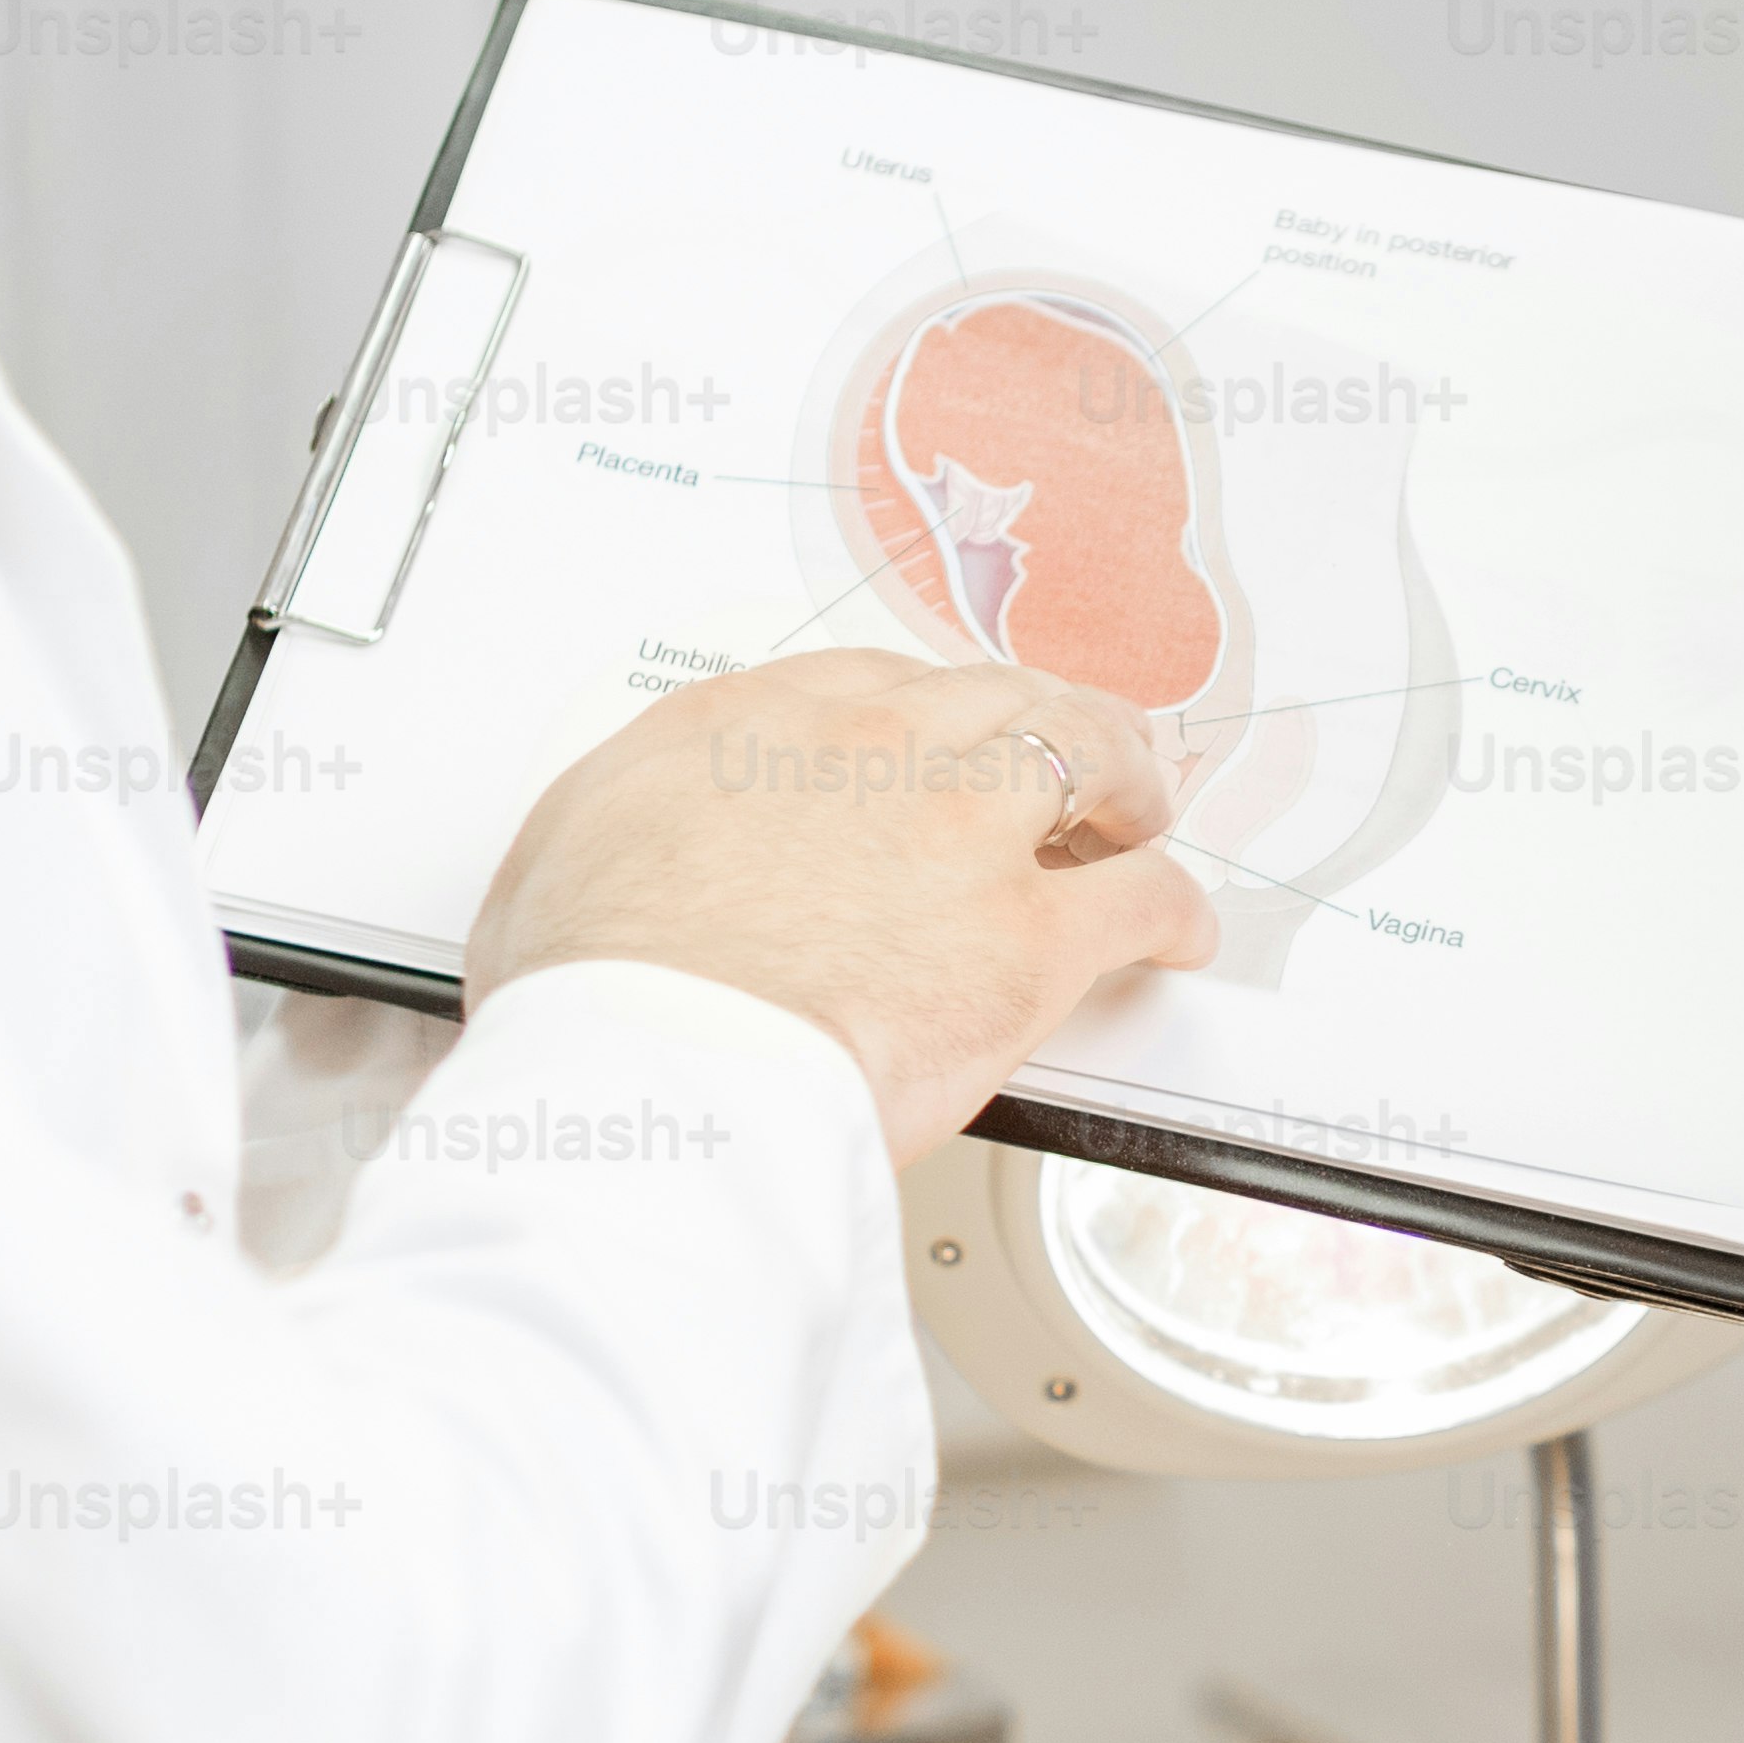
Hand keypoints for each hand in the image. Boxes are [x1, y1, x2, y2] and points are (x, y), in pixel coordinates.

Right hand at [466, 652, 1215, 1163]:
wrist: (656, 1059)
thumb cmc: (591, 986)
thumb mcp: (562, 861)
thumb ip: (623, 830)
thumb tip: (623, 853)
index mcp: (750, 724)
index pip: (867, 683)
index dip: (919, 716)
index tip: (930, 740)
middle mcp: (869, 746)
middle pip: (992, 693)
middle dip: (1036, 718)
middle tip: (1064, 751)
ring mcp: (961, 827)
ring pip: (1085, 755)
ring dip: (1122, 780)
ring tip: (1140, 811)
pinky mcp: (1027, 932)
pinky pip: (1139, 898)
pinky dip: (1172, 910)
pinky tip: (1182, 931)